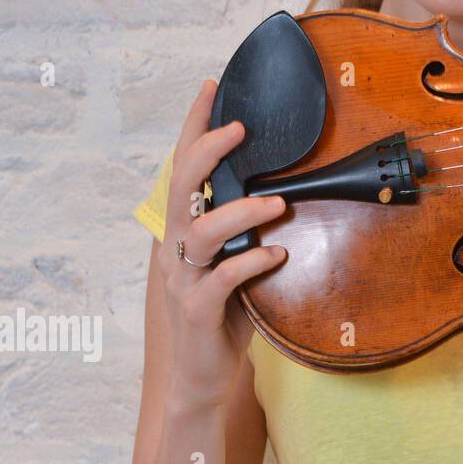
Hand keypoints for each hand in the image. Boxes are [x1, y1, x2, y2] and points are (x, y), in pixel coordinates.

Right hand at [159, 80, 289, 407]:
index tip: (212, 88)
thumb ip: (247, 226)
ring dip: (239, 211)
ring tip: (276, 203)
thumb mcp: (235, 259)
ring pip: (200, 233)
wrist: (201, 376)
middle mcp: (177, 248)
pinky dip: (251, 264)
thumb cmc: (224, 311)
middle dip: (208, 152)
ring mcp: (185, 280)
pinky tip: (276, 256)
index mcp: (186, 229)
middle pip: (182, 188)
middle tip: (240, 130)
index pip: (184, 167)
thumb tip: (285, 186)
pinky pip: (222, 280)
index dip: (193, 126)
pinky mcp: (198, 311)